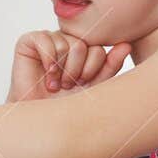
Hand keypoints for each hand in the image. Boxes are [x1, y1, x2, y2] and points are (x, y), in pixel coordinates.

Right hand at [8, 31, 130, 102]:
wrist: (39, 118)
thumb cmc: (66, 104)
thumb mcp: (94, 86)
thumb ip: (111, 65)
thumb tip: (127, 44)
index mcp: (85, 49)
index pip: (98, 49)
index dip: (92, 70)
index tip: (82, 84)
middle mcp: (68, 40)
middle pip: (83, 46)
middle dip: (76, 71)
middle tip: (67, 85)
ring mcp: (50, 39)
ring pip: (66, 45)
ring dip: (61, 70)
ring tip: (55, 83)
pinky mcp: (30, 40)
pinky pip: (45, 40)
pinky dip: (47, 61)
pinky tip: (46, 75)